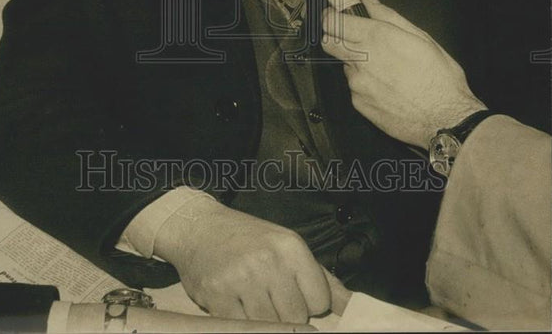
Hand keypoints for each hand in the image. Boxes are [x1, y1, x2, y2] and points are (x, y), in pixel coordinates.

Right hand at [154, 196, 330, 323]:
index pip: (320, 301)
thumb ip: (322, 278)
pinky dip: (241, 322)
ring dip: (264, 320)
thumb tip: (353, 307)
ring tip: (253, 300)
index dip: (309, 304)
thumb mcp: (286, 245)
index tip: (294, 294)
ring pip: (270, 326)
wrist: (198, 227)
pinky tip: (236, 304)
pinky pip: (242, 328)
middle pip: (296, 318)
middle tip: (270, 298)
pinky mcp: (218, 296)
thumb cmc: (248, 238)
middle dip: (287, 316)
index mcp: (290, 247)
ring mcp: (242, 279)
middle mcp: (268, 260)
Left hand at [321, 0, 486, 149]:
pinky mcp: (359, 104)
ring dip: (356, 62)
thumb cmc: (440, 79)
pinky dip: (365, 83)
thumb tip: (369, 0)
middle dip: (335, 36)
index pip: (333, 22)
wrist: (446, 120)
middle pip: (328, 43)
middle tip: (352, 37)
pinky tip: (387, 87)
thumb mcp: (421, 38)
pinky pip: (355, 87)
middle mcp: (361, 60)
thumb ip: (388, 16)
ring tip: (385, 68)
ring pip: (344, 65)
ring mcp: (358, 84)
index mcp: (376, 38)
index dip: (331, 16)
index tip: (335, 15)